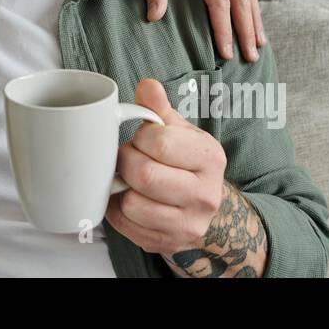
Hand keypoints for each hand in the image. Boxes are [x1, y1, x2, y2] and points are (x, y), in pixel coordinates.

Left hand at [104, 78, 227, 253]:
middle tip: (128, 158)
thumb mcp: (179, 129)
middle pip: (144, 175)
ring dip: (120, 188)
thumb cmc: (185, 160)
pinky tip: (127, 197)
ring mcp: (188, 224)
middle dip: (126, 161)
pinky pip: (126, 225)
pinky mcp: (167, 243)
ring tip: (128, 179)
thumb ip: (159, 107)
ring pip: (132, 204)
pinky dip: (118, 209)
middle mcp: (205, 194)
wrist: (203, 204)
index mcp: (210, 158)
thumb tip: (147, 85)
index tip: (141, 139)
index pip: (161, 142)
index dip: (140, 138)